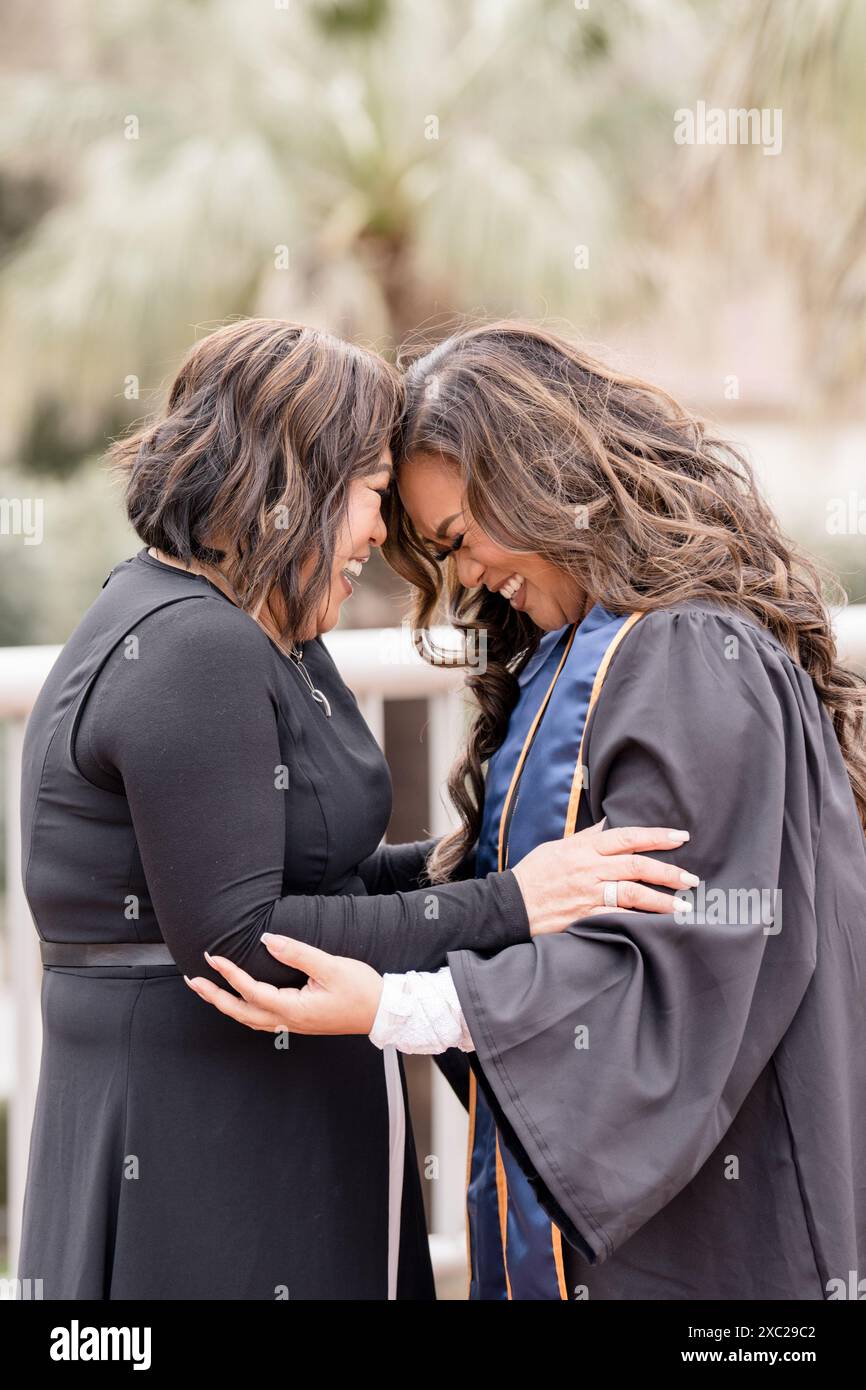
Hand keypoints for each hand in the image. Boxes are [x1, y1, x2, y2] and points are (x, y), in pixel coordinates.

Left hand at [184, 934, 383, 1034]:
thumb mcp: (331, 967)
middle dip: (214, 996)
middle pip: (241, 1012)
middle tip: (194, 980)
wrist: (383, 1012)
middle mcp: (288, 1021)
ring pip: (248, 1018)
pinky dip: (242, 1009)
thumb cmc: (361, 990)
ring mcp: (292, 1024)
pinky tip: (239, 1000)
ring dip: (225, 1004)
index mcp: (294, 1009)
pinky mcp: (298, 1021)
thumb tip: (269, 940)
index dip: (231, 974)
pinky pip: (261, 1018)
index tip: (214, 957)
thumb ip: (297, 953)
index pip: (252, 990)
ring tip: (207, 990)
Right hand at [511, 819, 695, 935]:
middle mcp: (589, 869)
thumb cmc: (533, 874)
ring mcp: (587, 895)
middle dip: (668, 871)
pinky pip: (617, 919)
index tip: (681, 836)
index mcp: (584, 849)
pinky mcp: (584, 917)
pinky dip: (639, 921)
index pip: (627, 837)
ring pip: (632, 893)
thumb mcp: (558, 847)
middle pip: (636, 865)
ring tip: (683, 905)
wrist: (509, 905)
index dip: (656, 836)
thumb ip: (587, 837)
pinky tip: (657, 926)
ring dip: (661, 900)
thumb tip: (610, 823)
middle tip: (691, 878)